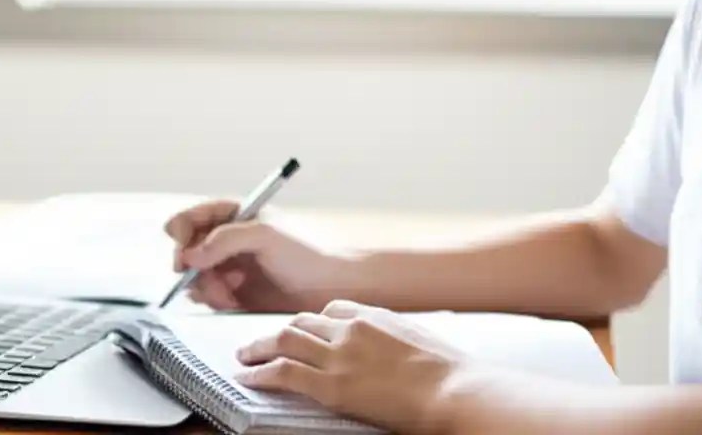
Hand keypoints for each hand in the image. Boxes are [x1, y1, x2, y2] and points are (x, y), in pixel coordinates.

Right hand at [163, 199, 350, 312]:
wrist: (334, 286)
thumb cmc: (308, 253)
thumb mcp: (265, 235)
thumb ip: (224, 239)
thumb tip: (190, 255)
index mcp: (235, 215)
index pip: (192, 218)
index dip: (182, 233)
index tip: (185, 251)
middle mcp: (229, 240)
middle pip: (188, 251)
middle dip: (193, 267)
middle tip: (204, 278)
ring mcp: (232, 267)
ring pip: (197, 277)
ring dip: (205, 287)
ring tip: (228, 292)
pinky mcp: (238, 293)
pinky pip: (211, 297)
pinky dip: (215, 300)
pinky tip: (233, 300)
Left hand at [234, 300, 470, 434]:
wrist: (456, 392)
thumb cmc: (451, 374)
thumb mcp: (422, 342)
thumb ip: (397, 339)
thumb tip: (394, 350)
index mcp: (374, 316)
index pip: (332, 309)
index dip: (313, 320)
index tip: (303, 330)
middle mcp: (351, 330)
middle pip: (302, 322)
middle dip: (279, 331)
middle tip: (261, 340)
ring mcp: (339, 357)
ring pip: (285, 341)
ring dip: (259, 347)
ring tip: (244, 355)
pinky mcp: (332, 387)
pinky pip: (284, 373)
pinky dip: (261, 373)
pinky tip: (249, 377)